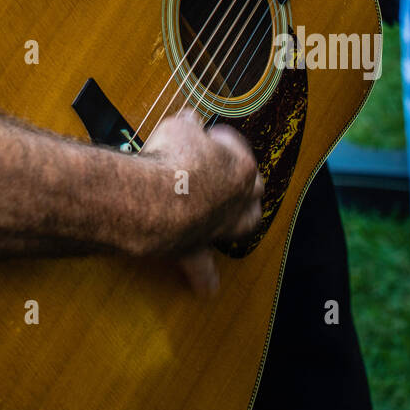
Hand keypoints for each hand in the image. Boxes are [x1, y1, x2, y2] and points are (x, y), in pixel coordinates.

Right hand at [139, 108, 263, 292]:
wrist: (156, 199)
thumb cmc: (171, 158)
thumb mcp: (179, 127)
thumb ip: (188, 126)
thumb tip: (191, 120)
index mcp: (240, 166)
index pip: (236, 147)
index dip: (222, 140)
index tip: (208, 135)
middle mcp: (237, 199)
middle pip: (253, 188)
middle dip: (244, 179)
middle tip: (227, 171)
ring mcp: (220, 225)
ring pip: (244, 224)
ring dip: (241, 220)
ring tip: (238, 218)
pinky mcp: (197, 247)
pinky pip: (204, 267)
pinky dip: (205, 277)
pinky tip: (208, 290)